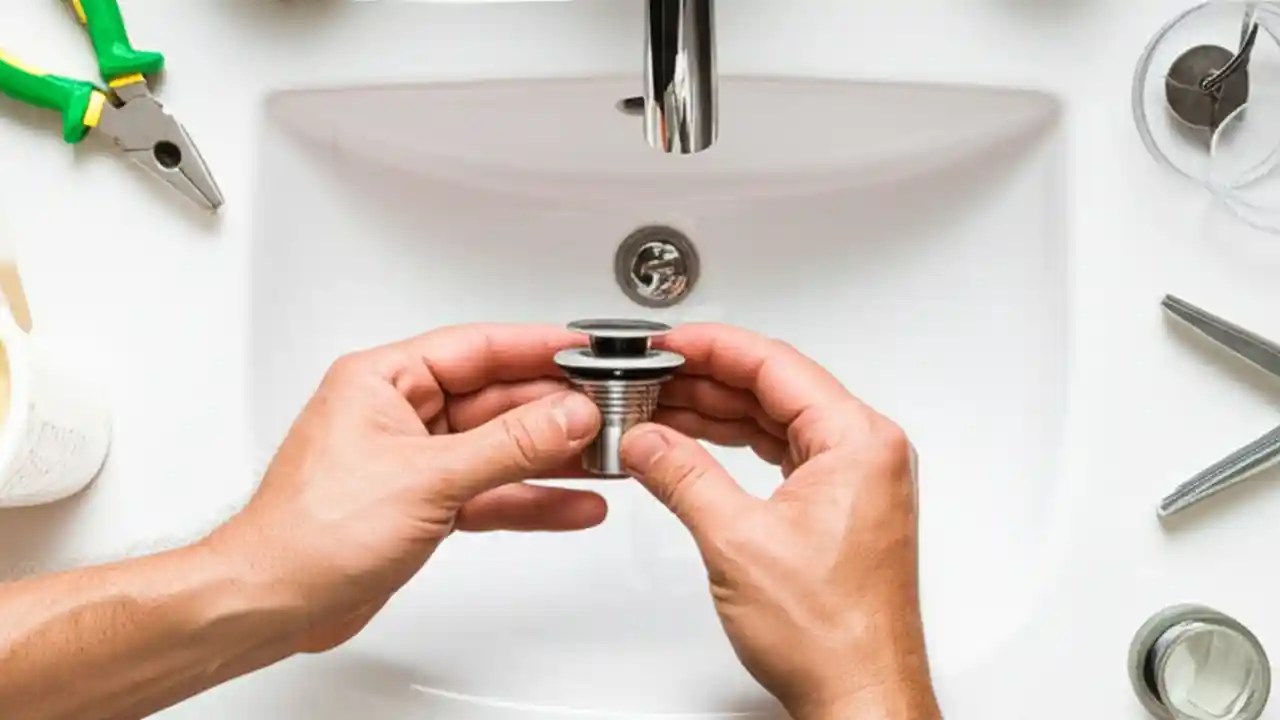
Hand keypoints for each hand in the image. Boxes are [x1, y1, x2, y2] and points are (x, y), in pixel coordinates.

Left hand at [206, 325, 602, 652]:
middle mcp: (399, 413)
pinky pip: (491, 491)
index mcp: (384, 380)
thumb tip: (566, 414)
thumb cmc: (310, 532)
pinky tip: (572, 503)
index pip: (478, 348)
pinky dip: (530, 498)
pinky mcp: (424, 503)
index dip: (537, 347)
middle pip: (496, 398)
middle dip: (553, 410)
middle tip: (608, 413)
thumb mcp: (427, 478)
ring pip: (499, 447)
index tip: (587, 352)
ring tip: (605, 456)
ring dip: (550, 456)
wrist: (274, 603)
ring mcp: (414, 460)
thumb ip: (508, 445)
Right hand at [620, 325, 939, 719]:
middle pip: (775, 388)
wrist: (861, 696)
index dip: (712, 347)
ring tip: (659, 406)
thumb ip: (683, 476)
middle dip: (706, 380)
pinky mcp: (840, 508)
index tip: (667, 342)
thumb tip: (646, 439)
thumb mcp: (736, 541)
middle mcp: (866, 453)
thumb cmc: (832, 636)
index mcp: (858, 443)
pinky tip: (695, 446)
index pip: (775, 365)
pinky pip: (783, 454)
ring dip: (717, 413)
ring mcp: (856, 481)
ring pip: (776, 420)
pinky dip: (736, 446)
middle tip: (650, 375)